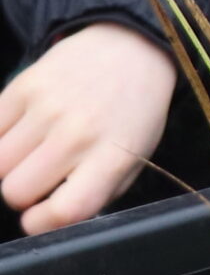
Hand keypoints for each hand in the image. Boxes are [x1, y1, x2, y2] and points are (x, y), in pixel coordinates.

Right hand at [0, 24, 176, 233]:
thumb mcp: (133, 159)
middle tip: (39, 179)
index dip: (41, 225)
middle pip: (17, 190)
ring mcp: (48, 107)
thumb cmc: (131, 114)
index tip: (37, 220)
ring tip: (29, 156)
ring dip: (8, 168)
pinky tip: (20, 133)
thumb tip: (51, 221)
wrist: (129, 49)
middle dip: (23, 194)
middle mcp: (78, 133)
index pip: (65, 210)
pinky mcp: (24, 86)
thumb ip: (96, 192)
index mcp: (113, 158)